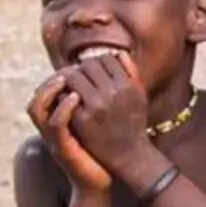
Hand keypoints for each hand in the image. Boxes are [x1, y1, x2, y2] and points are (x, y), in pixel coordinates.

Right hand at [28, 75, 110, 191]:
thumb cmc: (98, 156)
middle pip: (34, 98)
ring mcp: (53, 140)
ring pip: (36, 109)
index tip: (73, 66)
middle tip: (68, 69)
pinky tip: (77, 98)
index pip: (42, 94)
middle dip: (49, 81)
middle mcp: (49, 131)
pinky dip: (63, 109)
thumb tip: (101, 83)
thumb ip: (89, 109)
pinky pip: (55, 125)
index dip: (53, 78)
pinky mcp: (62, 150)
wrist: (99, 185)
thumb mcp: (92, 128)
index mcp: (54, 124)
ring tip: (68, 78)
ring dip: (51, 90)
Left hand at [62, 53, 148, 177]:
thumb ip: (132, 73)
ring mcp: (98, 106)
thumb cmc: (134, 123)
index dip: (98, 61)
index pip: (107, 58)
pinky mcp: (84, 119)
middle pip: (89, 64)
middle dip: (83, 68)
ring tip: (72, 85)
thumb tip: (119, 52)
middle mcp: (114, 93)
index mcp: (128, 85)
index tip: (95, 70)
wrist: (130, 155)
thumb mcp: (140, 96)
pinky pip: (67, 95)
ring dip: (71, 78)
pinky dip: (65, 93)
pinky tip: (67, 98)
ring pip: (75, 76)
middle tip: (79, 75)